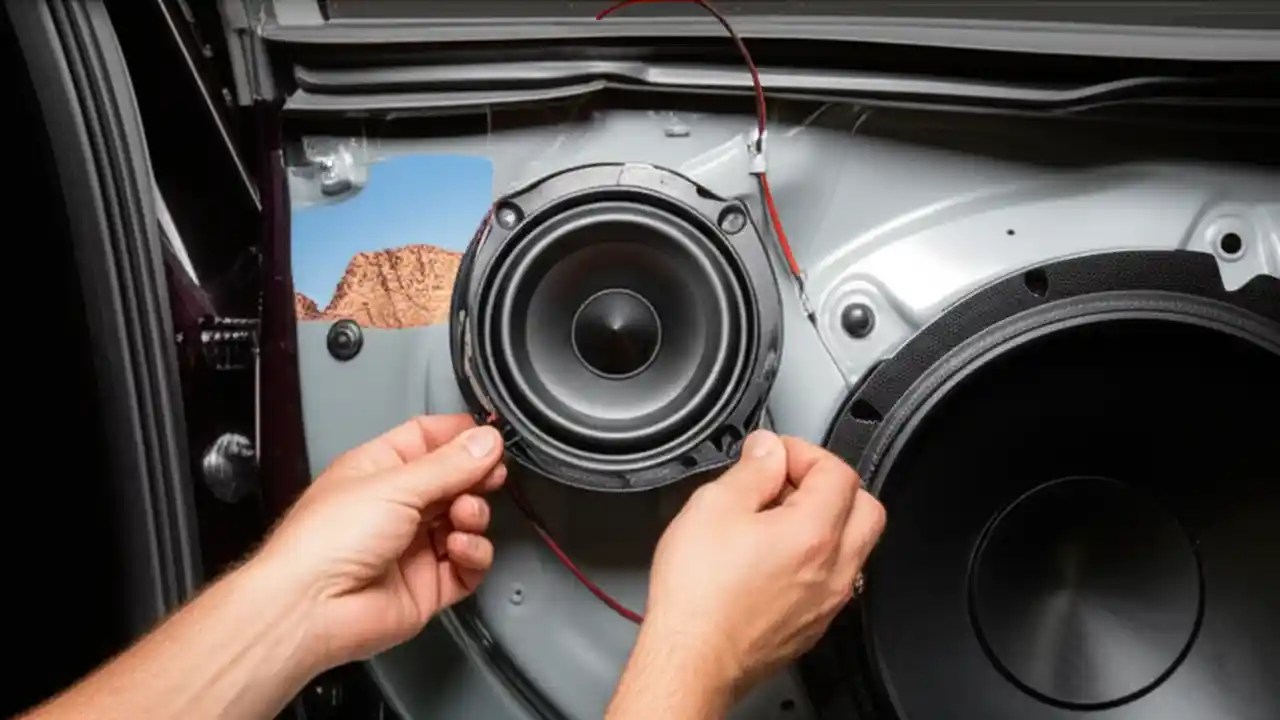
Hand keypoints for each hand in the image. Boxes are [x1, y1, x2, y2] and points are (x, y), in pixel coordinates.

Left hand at [254, 414, 506, 671]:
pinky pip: (467, 565)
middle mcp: (395, 506)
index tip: (490, 436)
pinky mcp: (427, 585)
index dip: (460, 436)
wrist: (312, 609)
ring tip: (464, 516)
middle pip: (453, 480)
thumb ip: (448, 464)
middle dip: (475, 476)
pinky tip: (460, 548)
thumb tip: (486, 440)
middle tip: (491, 475)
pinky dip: (473, 554)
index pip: (427, 439)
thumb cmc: (325, 542)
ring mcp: (412, 546)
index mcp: (377, 470)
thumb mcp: (394, 485)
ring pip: (464, 521)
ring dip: (474, 515)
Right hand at [622, 430, 885, 706]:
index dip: (803, 452)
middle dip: (830, 485)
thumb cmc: (698, 596)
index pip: (838, 472)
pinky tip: (774, 556)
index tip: (773, 455)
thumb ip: (751, 471)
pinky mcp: (814, 624)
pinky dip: (816, 557)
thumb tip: (767, 451)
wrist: (692, 659)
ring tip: (777, 518)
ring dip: (827, 521)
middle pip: (864, 507)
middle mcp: (834, 569)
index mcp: (814, 533)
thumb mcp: (713, 507)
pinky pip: (835, 578)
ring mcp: (828, 601)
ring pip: (854, 545)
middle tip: (788, 481)